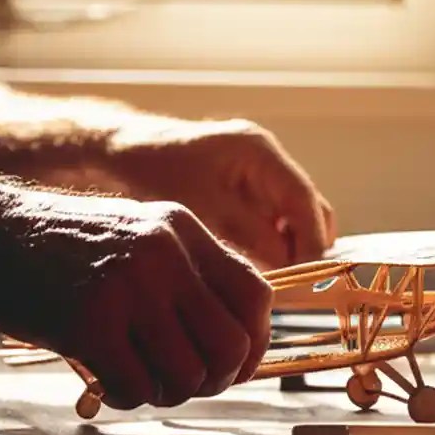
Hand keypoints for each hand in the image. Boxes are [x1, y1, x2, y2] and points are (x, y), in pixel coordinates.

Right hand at [0, 188, 271, 409]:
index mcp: (182, 229)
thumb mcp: (136, 234)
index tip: (237, 364)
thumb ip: (183, 274)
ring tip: (142, 379)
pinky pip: (139, 388)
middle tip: (189, 383)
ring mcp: (128, 289)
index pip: (255, 294)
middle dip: (217, 378)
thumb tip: (231, 340)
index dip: (255, 342)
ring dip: (171, 392)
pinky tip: (110, 382)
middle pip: (231, 344)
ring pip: (189, 373)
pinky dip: (130, 398)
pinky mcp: (88, 325)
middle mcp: (164, 255)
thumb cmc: (56, 244)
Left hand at [106, 119, 335, 268]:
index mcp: (260, 153)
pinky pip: (270, 221)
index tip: (311, 274)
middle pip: (307, 208)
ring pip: (291, 218)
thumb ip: (251, 233)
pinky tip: (253, 266)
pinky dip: (269, 244)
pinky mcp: (244, 191)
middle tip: (292, 282)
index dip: (313, 239)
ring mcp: (257, 175)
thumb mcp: (204, 207)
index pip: (305, 199)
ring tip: (271, 279)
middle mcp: (267, 160)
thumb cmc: (156, 172)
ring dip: (287, 247)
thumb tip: (291, 262)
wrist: (121, 153)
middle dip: (305, 244)